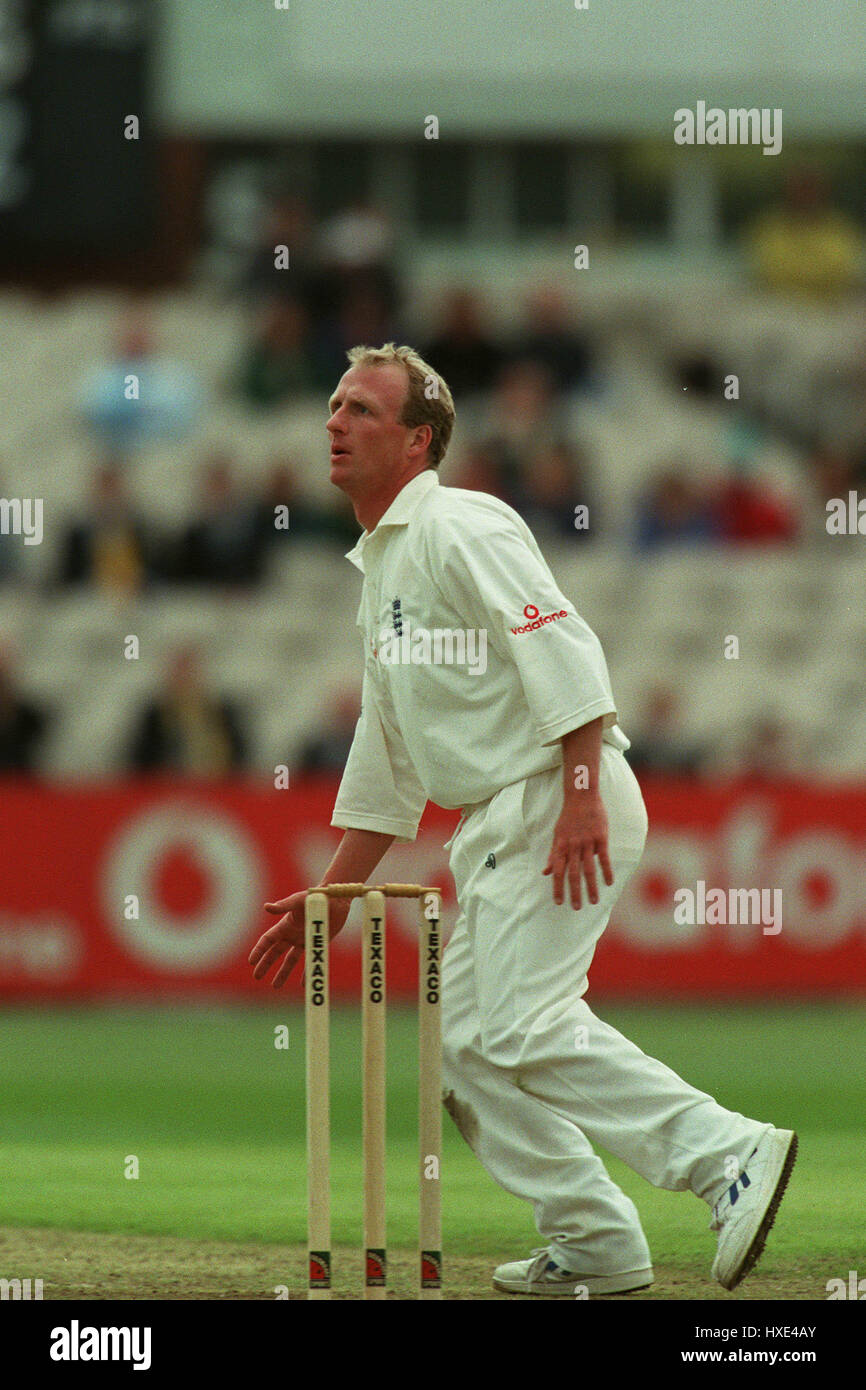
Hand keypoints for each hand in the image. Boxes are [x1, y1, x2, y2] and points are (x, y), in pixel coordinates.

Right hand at [248, 889, 350, 988]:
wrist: (336, 898)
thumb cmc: (316, 896)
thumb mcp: (298, 901)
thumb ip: (284, 905)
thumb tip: (266, 907)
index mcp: (285, 924)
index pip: (268, 940)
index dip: (259, 950)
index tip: (251, 962)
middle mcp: (292, 933)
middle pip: (275, 952)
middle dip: (265, 964)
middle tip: (257, 977)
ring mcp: (304, 939)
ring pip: (290, 960)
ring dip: (282, 973)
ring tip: (275, 986)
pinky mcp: (317, 942)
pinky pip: (309, 960)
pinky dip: (306, 973)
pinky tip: (303, 984)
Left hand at [543, 793, 613, 908]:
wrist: (581, 797)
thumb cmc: (568, 818)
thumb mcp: (557, 835)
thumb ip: (553, 855)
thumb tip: (545, 872)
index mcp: (561, 847)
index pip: (558, 872)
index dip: (558, 888)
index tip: (559, 902)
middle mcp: (573, 846)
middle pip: (573, 874)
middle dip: (574, 892)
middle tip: (577, 908)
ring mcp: (587, 842)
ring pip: (589, 869)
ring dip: (591, 887)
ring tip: (594, 901)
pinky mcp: (600, 837)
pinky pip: (604, 858)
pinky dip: (607, 871)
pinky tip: (609, 882)